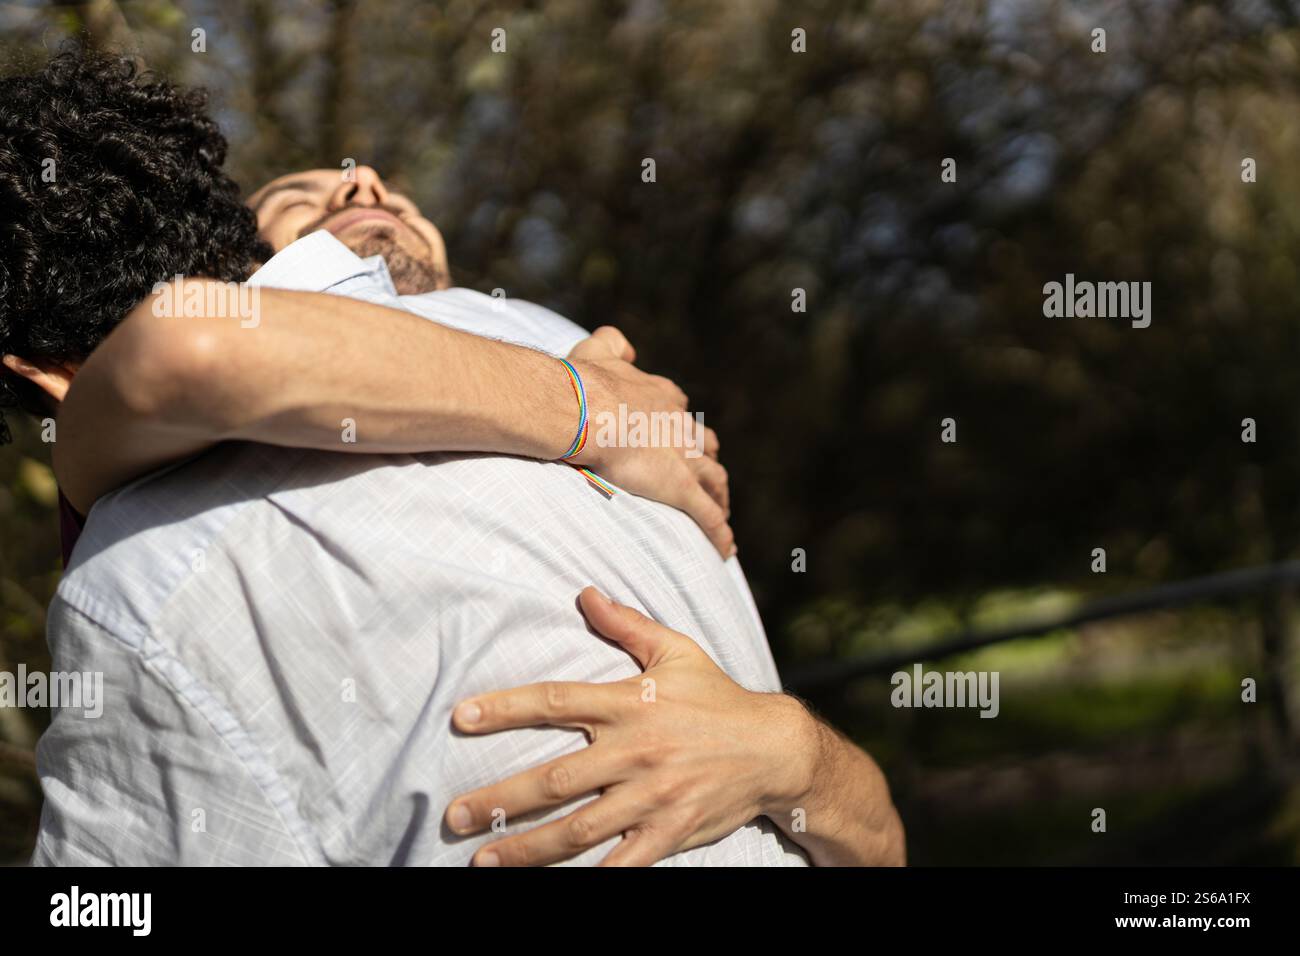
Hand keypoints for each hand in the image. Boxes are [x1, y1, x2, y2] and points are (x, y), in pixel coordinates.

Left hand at [443, 586, 815, 865]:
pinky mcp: (670, 831)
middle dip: (501, 800)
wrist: (774, 748)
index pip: (556, 702)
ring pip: (579, 828)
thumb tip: (585, 593)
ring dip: (527, 847)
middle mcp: (636, 751)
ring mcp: (652, 796)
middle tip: (456, 814)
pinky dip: (591, 876)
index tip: (462, 718)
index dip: (506, 708)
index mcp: (631, 703)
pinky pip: (623, 862)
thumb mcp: (677, 650)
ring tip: (484, 858)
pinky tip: (556, 885)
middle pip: (556, 778)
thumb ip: (627, 624)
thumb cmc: (718, 696)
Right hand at [565, 328, 731, 556]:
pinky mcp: (680, 488)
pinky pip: (706, 515)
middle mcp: (679, 426)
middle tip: (706, 475)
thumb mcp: (599, 350)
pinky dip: (718, 532)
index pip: (680, 411)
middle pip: (705, 445)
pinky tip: (726, 549)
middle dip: (707, 460)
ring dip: (719, 496)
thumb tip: (625, 346)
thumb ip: (613, 343)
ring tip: (721, 511)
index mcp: (660, 396)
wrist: (583, 409)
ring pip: (714, 480)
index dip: (680, 426)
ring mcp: (683, 458)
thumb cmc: (583, 382)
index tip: (678, 435)